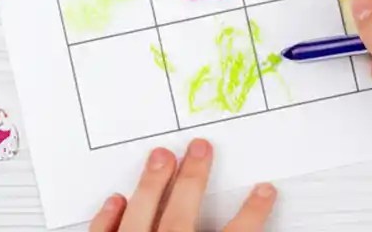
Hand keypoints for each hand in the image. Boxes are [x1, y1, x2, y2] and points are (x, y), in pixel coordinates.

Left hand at [89, 140, 276, 231]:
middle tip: (199, 147)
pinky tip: (115, 201)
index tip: (264, 191)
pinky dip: (108, 219)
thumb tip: (246, 229)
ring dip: (150, 185)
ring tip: (160, 155)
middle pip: (182, 216)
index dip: (252, 213)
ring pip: (140, 218)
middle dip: (193, 179)